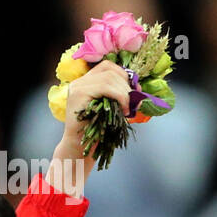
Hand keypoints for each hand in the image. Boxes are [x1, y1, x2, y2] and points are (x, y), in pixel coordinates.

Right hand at [47, 60, 132, 194]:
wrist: (82, 148)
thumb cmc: (98, 131)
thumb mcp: (110, 108)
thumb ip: (118, 94)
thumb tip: (138, 87)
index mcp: (85, 83)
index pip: (107, 67)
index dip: (124, 75)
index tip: (135, 91)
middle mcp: (79, 82)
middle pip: (110, 71)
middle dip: (127, 85)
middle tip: (135, 102)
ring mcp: (77, 87)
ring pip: (109, 78)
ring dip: (125, 92)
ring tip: (129, 109)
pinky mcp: (78, 94)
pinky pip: (106, 87)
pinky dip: (120, 96)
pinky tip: (124, 110)